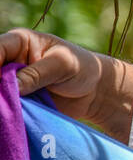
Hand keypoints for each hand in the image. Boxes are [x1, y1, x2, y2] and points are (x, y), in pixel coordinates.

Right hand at [1, 27, 132, 141]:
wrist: (96, 92)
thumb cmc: (82, 68)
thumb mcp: (62, 65)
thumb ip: (36, 74)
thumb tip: (11, 86)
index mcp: (19, 42)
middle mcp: (10, 61)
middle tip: (5, 98)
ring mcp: (12, 81)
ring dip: (1, 100)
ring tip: (8, 108)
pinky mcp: (18, 99)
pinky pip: (6, 105)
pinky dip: (7, 111)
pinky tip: (10, 117)